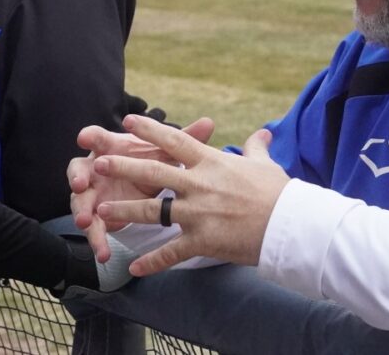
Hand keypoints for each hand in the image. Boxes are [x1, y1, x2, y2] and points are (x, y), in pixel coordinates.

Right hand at [68, 116, 214, 260]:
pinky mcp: (95, 216)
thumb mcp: (165, 153)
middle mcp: (95, 169)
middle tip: (79, 184)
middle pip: (78, 169)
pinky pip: (93, 228)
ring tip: (85, 221)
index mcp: (110, 148)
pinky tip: (103, 253)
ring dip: (81, 211)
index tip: (84, 138)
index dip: (90, 137)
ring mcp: (92, 193)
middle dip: (77, 176)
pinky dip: (96, 240)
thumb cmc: (147, 162)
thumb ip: (182, 139)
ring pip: (80, 201)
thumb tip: (208, 123)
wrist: (139, 185)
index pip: (97, 139)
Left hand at [92, 115, 290, 275]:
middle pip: (153, 171)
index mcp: (212, 162)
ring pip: (153, 210)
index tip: (128, 121)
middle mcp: (200, 185)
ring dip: (125, 210)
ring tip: (100, 210)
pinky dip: (152, 262)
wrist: (291, 225)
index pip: (175, 141)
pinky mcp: (203, 241)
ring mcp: (199, 213)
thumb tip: (263, 132)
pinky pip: (171, 253)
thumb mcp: (265, 165)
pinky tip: (134, 267)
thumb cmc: (280, 193)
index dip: (149, 129)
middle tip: (97, 161)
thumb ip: (257, 147)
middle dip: (123, 165)